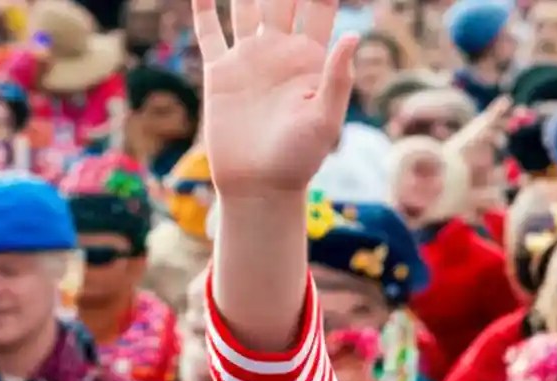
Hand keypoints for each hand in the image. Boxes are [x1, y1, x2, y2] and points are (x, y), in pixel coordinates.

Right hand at [191, 0, 358, 196]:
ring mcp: (249, 58)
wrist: (260, 186)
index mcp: (310, 57)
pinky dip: (203, 8)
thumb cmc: (300, 160)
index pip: (317, 4)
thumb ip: (337, 77)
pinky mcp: (221, 73)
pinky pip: (210, 32)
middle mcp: (280, 50)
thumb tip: (353, 34)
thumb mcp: (326, 120)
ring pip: (244, 3)